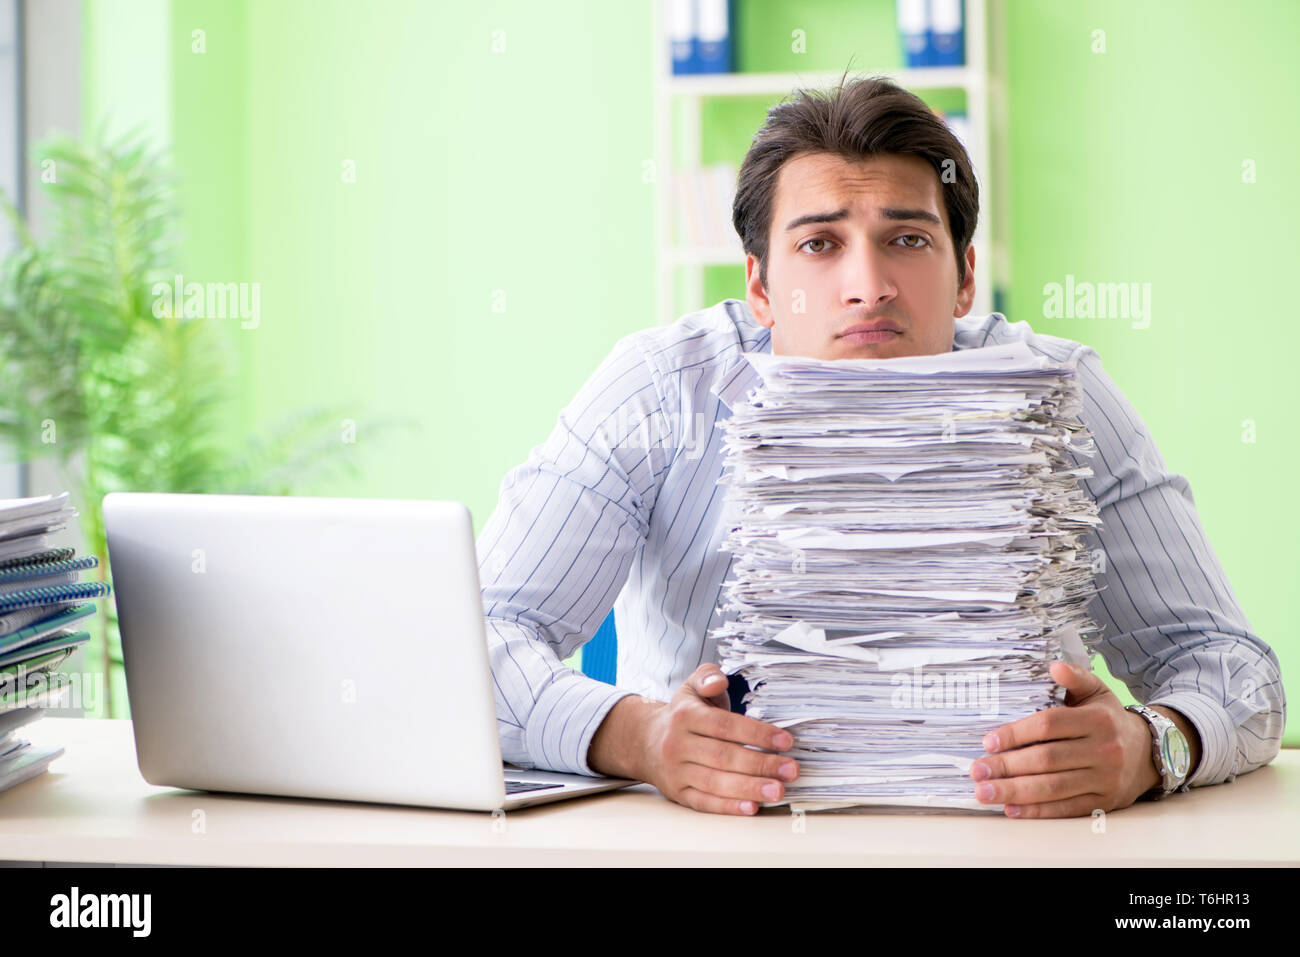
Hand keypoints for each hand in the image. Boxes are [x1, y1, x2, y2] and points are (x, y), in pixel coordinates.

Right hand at [641, 663, 799, 814]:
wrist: (645, 741)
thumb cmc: (682, 714)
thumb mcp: (691, 687)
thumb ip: (707, 676)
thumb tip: (719, 681)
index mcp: (685, 716)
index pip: (724, 726)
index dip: (756, 734)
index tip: (785, 740)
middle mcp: (678, 745)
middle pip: (723, 757)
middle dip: (761, 764)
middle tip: (790, 770)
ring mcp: (676, 771)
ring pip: (716, 783)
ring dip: (750, 788)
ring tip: (778, 790)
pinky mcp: (678, 793)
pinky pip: (704, 802)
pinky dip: (728, 807)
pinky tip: (751, 807)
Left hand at [969, 660, 1159, 817]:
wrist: (1149, 752)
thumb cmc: (1109, 719)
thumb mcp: (1097, 691)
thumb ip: (1076, 677)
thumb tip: (1054, 667)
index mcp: (1097, 720)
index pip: (1049, 725)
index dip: (1016, 733)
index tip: (988, 741)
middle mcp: (1103, 750)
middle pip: (1047, 759)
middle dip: (1008, 766)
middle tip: (978, 770)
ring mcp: (1104, 779)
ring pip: (1053, 787)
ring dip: (1015, 791)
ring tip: (985, 792)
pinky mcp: (1104, 802)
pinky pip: (1066, 808)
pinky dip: (1038, 811)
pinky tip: (1012, 809)